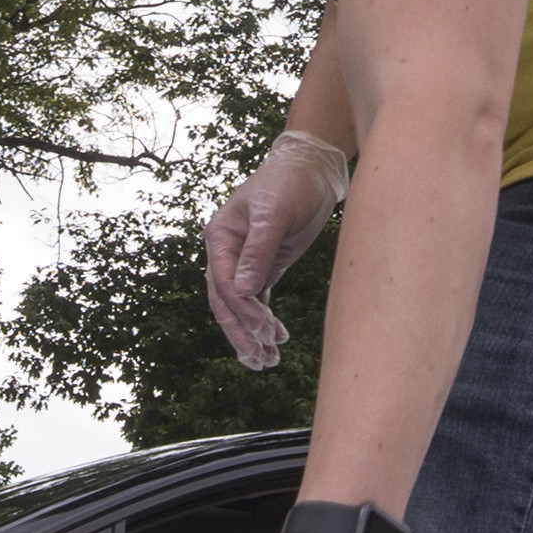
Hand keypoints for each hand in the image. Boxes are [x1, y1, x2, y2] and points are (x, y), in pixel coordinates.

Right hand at [202, 129, 346, 370]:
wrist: (312, 169)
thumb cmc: (291, 184)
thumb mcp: (275, 213)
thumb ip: (258, 251)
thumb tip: (242, 291)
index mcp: (220, 237)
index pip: (225, 283)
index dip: (243, 310)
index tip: (265, 329)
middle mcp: (226, 252)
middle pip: (226, 302)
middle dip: (242, 333)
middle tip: (262, 360)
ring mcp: (244, 261)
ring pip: (240, 307)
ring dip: (251, 335)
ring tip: (267, 363)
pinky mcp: (264, 267)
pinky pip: (257, 301)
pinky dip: (262, 323)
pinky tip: (273, 343)